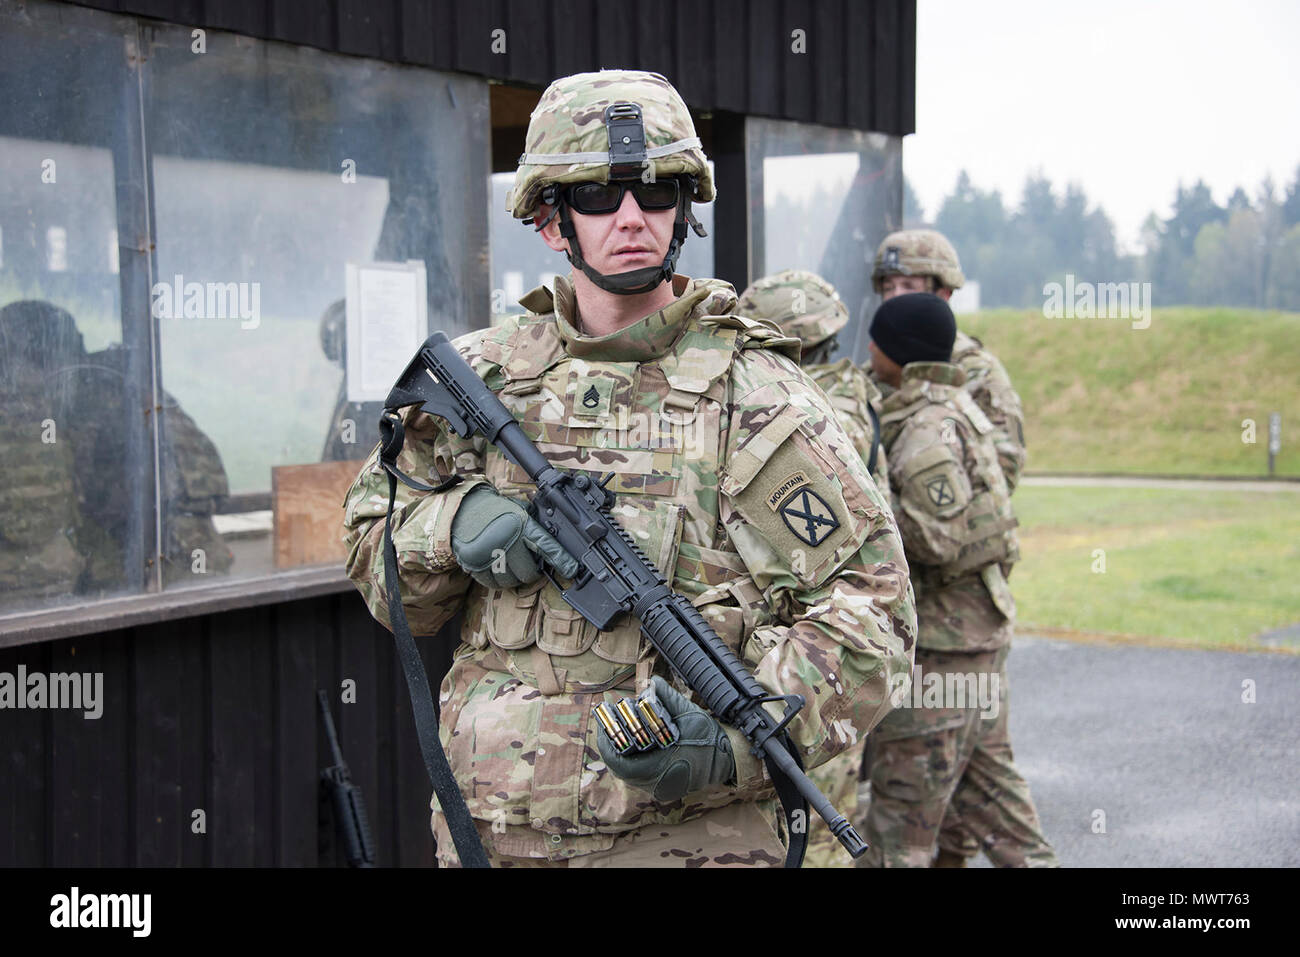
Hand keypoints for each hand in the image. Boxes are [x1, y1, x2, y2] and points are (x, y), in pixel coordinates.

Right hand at [450, 484, 579, 588]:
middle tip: (528, 564)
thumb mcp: (518, 510)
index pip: (546, 546)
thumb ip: (534, 526)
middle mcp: (505, 539)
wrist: (463, 509)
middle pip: (527, 573)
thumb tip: (557, 544)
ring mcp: (487, 553)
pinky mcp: (473, 563)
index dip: (562, 560)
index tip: (572, 570)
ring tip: (510, 563)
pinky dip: (497, 580)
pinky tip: (496, 567)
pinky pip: (492, 583)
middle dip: (531, 571)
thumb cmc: (495, 511)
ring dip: (513, 577)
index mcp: (520, 524)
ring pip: (510, 581)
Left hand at [597, 676, 735, 802]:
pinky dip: (635, 758)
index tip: (606, 723)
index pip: (620, 763)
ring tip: (622, 731)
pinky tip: (636, 742)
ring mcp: (659, 788)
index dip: (609, 742)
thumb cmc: (709, 738)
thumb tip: (650, 683)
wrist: (728, 758)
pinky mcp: (663, 787)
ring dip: (623, 752)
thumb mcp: (688, 714)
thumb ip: (666, 698)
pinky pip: (641, 774)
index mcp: (659, 771)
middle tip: (611, 724)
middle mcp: (656, 785)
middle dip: (614, 744)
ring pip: (630, 772)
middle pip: (621, 767)